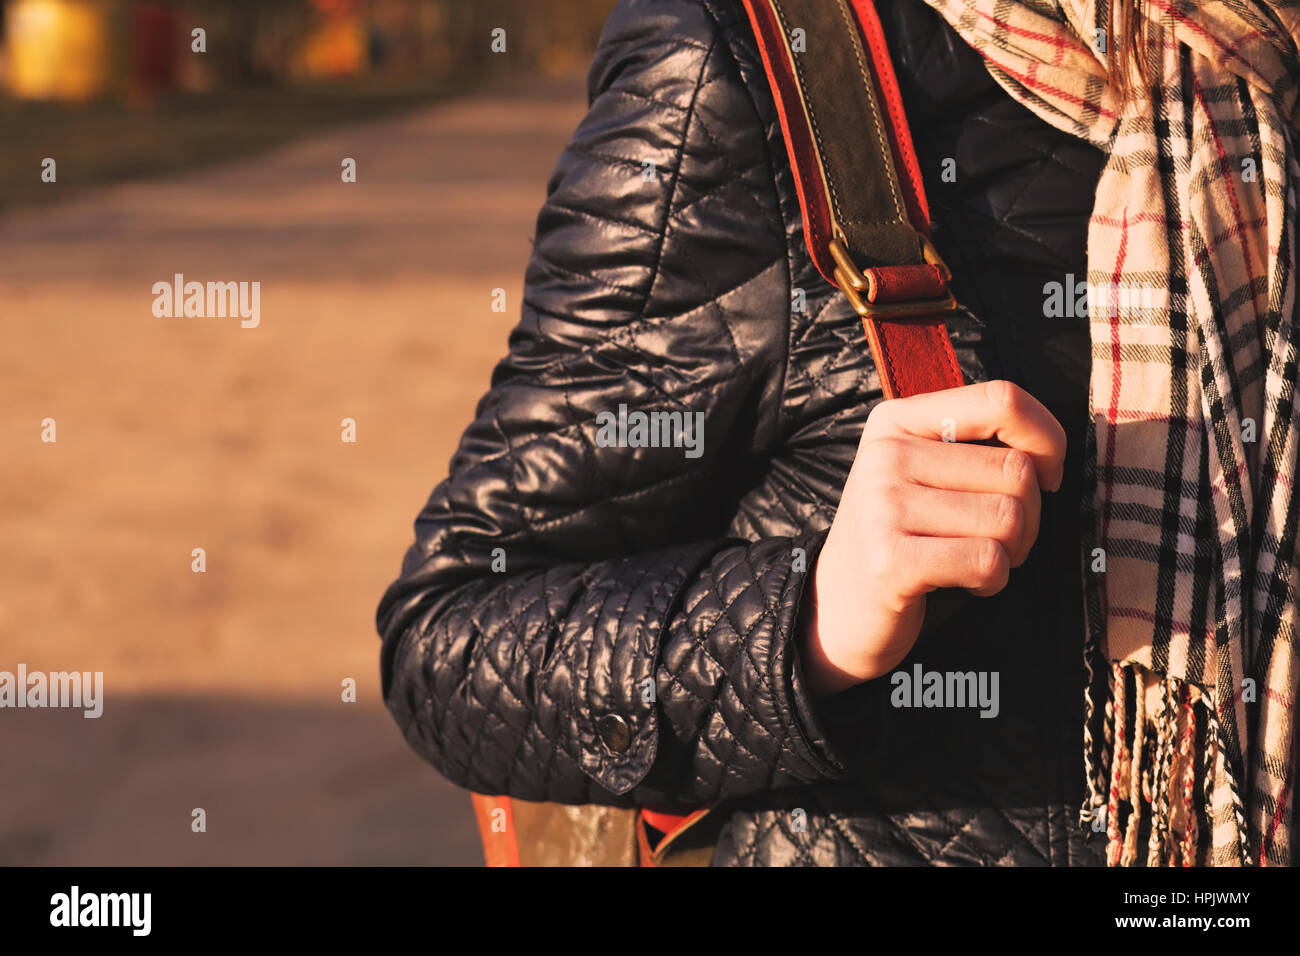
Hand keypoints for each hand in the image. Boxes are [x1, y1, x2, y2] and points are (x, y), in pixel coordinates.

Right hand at [801, 380, 1065, 697]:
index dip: (1048, 438)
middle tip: (996, 537)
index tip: (1047, 475)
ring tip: (976, 558)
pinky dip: (993, 580)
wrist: (838, 605)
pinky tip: (965, 582)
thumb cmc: (902, 535)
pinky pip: (988, 560)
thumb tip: (1052, 454)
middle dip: (1029, 515)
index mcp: (898, 421)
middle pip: (1016, 471)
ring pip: (1009, 517)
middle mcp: (886, 455)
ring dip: (1011, 551)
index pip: (1002, 400)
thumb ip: (976, 446)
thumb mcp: (924, 471)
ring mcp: (884, 507)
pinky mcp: (892, 560)